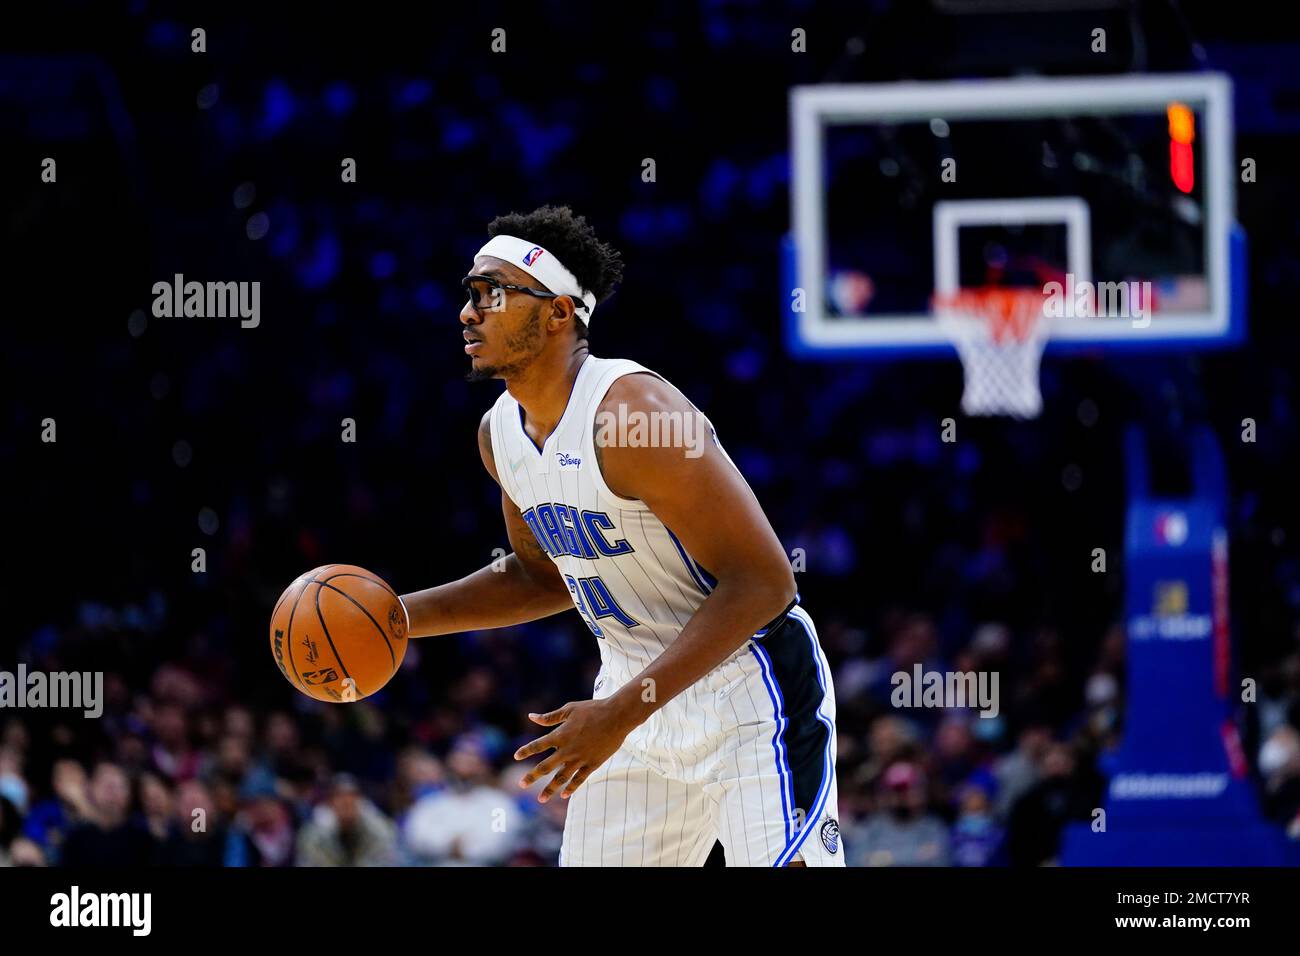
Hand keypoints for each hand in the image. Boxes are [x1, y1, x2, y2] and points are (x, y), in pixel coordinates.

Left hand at [514, 698, 633, 802]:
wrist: (617, 716)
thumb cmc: (592, 709)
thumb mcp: (569, 709)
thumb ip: (550, 717)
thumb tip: (531, 717)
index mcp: (560, 735)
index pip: (537, 745)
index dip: (526, 751)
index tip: (516, 756)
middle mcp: (567, 750)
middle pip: (545, 766)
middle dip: (532, 776)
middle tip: (521, 784)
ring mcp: (580, 759)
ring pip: (561, 778)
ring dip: (550, 789)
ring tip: (541, 799)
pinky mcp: (592, 764)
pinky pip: (579, 779)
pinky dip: (571, 788)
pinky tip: (564, 795)